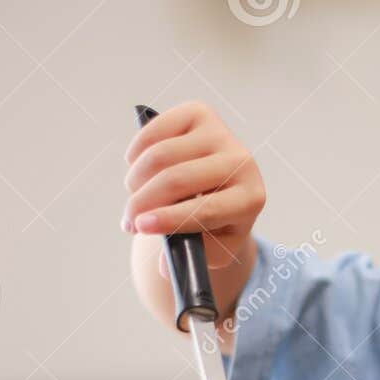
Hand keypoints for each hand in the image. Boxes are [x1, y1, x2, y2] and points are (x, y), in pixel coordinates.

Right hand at [122, 100, 264, 273]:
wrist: (222, 188)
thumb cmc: (216, 224)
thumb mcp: (212, 249)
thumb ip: (192, 259)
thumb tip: (165, 266)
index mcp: (251, 198)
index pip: (206, 209)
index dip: (169, 219)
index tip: (140, 226)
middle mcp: (242, 162)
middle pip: (177, 179)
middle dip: (143, 203)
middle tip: (128, 223)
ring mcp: (221, 134)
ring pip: (160, 155)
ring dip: (137, 181)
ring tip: (134, 198)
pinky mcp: (199, 113)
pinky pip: (155, 130)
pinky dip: (136, 152)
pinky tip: (135, 168)